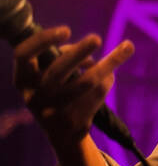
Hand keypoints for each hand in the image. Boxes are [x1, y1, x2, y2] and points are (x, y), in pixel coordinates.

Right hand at [12, 26, 134, 151]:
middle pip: (58, 71)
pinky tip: (109, 73)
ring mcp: (55, 110)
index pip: (23, 55)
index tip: (67, 30)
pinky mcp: (76, 120)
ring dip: (108, 63)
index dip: (42, 40)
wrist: (61, 135)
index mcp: (23, 80)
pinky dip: (107, 79)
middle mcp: (35, 95)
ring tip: (128, 46)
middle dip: (79, 53)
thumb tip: (91, 43)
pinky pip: (97, 92)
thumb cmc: (54, 93)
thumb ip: (57, 58)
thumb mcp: (44, 77)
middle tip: (97, 39)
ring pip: (85, 82)